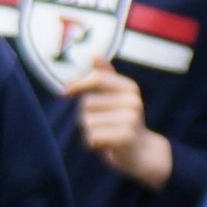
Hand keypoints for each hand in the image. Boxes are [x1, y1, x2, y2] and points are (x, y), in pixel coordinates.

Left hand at [66, 62, 169, 186]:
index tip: (64, 92)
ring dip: (90, 131)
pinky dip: (93, 143)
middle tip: (103, 124)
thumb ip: (105, 76)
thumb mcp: (117, 97)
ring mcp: (131, 119)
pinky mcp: (125, 137)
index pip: (97, 78)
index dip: (78, 84)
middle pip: (87, 103)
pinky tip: (105, 145)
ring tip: (105, 134)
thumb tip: (95, 54)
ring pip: (87, 121)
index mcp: (130, 88)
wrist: (141, 152)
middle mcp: (133, 101)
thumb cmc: (123, 122)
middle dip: (87, 115)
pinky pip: (92, 137)